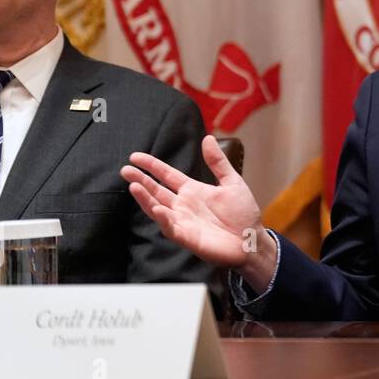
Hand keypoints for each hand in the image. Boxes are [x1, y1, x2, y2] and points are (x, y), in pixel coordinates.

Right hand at [122, 135, 271, 276]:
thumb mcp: (232, 182)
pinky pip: (170, 227)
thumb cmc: (243, 214)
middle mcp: (183, 205)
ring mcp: (182, 221)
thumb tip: (208, 138)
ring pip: (158, 208)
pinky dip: (162, 218)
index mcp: (192, 190)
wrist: (252, 240)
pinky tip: (157, 209)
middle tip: (126, 170)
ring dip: (145, 198)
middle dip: (141, 180)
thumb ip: (218, 162)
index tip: (135, 157)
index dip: (151, 166)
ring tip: (133, 186)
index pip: (166, 175)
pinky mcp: (186, 237)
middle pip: (157, 190)